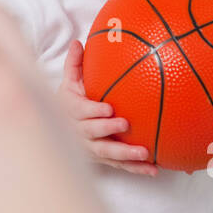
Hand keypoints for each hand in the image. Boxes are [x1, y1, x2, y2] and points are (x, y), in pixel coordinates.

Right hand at [59, 40, 158, 176]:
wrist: (58, 131)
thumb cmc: (70, 102)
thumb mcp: (69, 82)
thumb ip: (74, 64)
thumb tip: (77, 42)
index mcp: (71, 111)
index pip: (81, 112)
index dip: (94, 111)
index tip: (109, 108)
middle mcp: (79, 132)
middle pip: (93, 133)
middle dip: (108, 130)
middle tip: (126, 124)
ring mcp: (91, 148)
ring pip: (107, 153)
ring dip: (125, 154)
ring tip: (144, 152)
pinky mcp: (102, 159)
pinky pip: (120, 165)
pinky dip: (136, 169)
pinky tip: (154, 170)